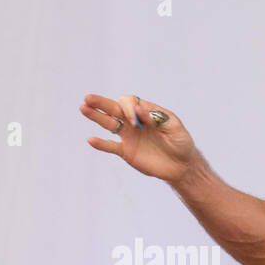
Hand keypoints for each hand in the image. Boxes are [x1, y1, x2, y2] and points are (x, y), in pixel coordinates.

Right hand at [80, 93, 198, 184]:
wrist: (181, 165)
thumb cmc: (181, 142)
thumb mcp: (174, 128)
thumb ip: (157, 118)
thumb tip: (138, 110)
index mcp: (146, 112)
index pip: (130, 103)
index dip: (129, 108)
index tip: (135, 120)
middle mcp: (134, 122)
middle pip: (114, 109)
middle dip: (102, 103)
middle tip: (88, 98)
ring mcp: (129, 136)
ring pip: (109, 124)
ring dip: (96, 116)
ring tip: (83, 108)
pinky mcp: (126, 152)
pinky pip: (111, 146)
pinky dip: (101, 144)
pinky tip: (91, 139)